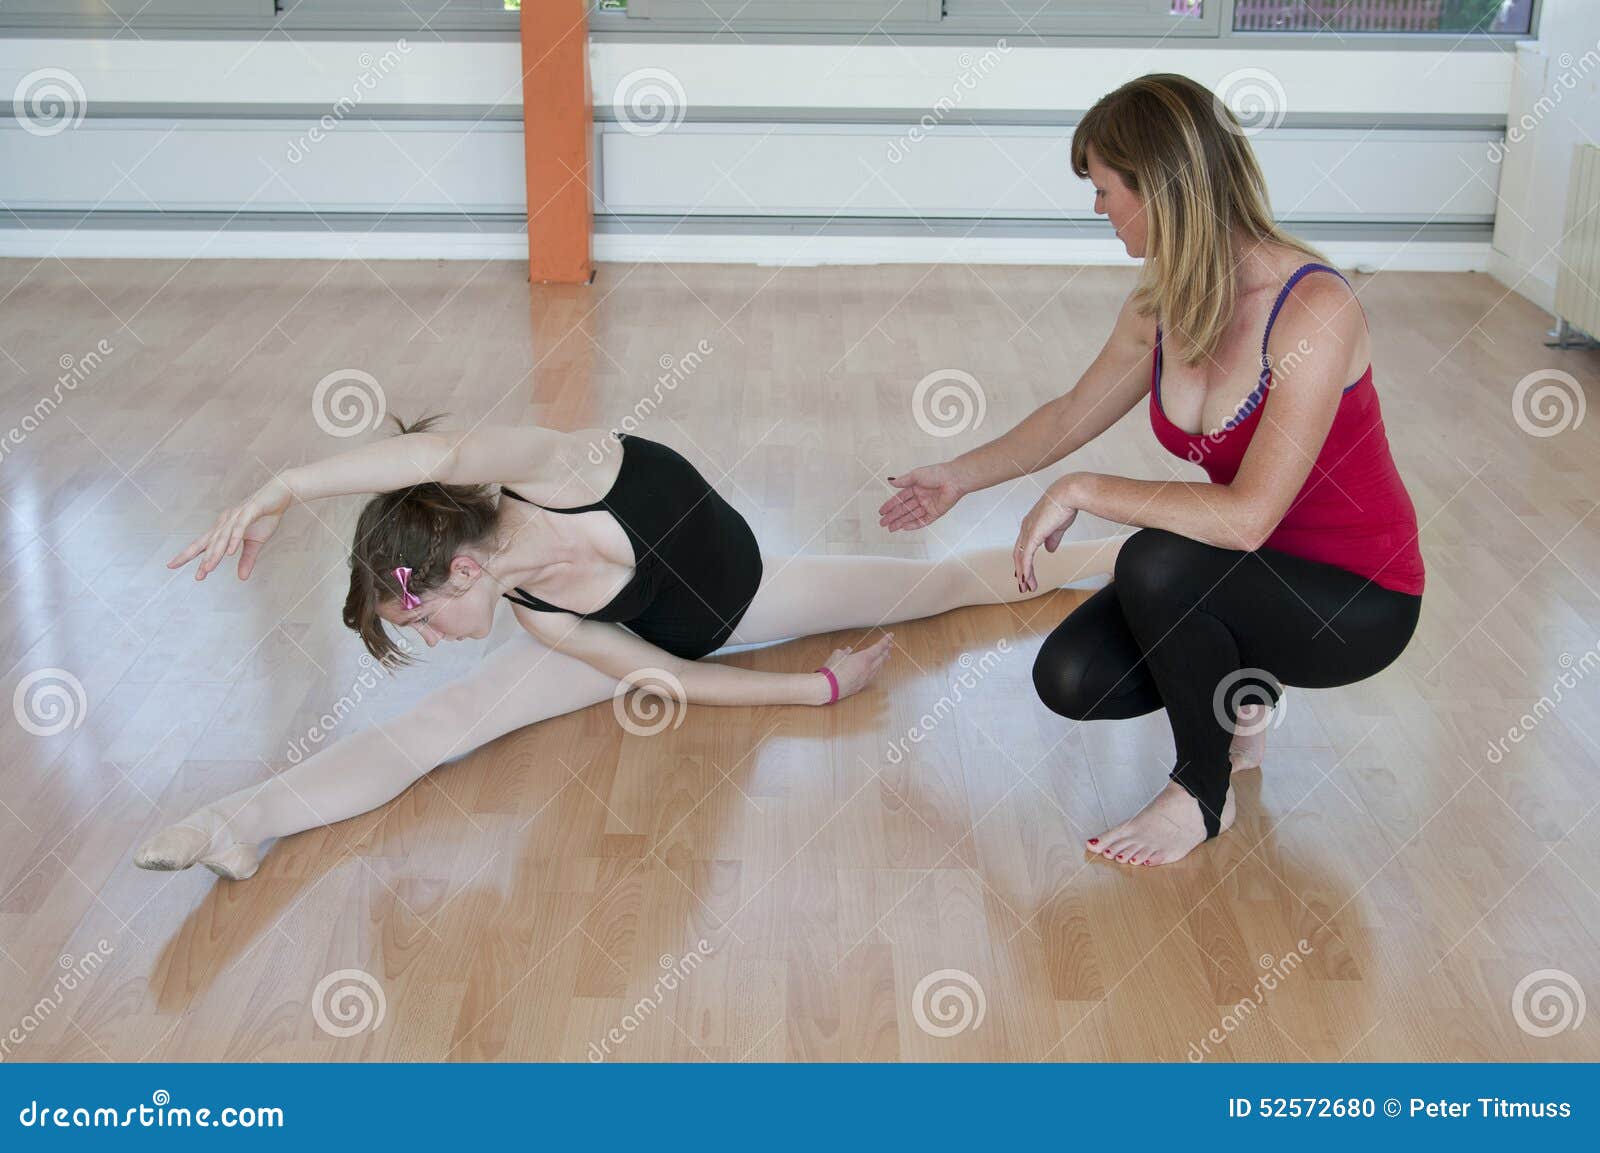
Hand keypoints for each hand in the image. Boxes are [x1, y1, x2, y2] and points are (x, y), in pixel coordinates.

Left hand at [168, 476, 292, 580]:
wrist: (281, 492)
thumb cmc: (266, 515)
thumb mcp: (257, 542)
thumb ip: (247, 559)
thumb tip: (241, 577)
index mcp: (224, 528)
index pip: (203, 544)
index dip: (188, 554)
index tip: (172, 565)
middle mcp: (225, 521)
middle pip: (207, 541)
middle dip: (195, 556)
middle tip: (191, 572)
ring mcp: (236, 516)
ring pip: (222, 537)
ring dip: (215, 553)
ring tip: (208, 568)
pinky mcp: (250, 511)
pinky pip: (239, 527)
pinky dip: (234, 539)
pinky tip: (230, 552)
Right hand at [817, 633, 893, 702]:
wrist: (828, 687)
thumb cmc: (833, 671)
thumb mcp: (837, 655)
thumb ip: (844, 651)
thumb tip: (848, 650)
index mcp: (863, 658)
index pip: (878, 648)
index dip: (885, 641)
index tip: (890, 636)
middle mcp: (868, 669)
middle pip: (881, 658)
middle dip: (886, 650)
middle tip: (890, 645)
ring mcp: (866, 678)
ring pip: (878, 668)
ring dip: (882, 661)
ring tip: (885, 656)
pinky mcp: (861, 685)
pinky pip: (872, 675)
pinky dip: (876, 670)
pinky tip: (874, 669)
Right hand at [878, 464, 963, 531]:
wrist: (954, 479)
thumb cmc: (937, 473)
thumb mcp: (916, 474)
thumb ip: (903, 481)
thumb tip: (891, 482)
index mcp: (915, 487)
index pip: (900, 498)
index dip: (890, 505)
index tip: (882, 511)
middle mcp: (921, 497)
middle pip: (904, 509)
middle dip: (893, 516)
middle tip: (883, 523)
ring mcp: (928, 505)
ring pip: (911, 516)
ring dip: (901, 522)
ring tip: (891, 528)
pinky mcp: (935, 512)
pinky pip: (923, 520)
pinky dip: (914, 524)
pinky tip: (905, 527)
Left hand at [1013, 481, 1080, 592]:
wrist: (1069, 494)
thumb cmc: (1065, 505)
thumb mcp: (1058, 526)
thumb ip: (1052, 538)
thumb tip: (1050, 550)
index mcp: (1030, 524)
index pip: (1023, 547)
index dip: (1023, 561)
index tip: (1025, 573)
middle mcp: (1025, 528)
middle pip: (1018, 554)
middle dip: (1021, 571)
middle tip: (1024, 585)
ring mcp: (1027, 531)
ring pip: (1021, 558)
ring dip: (1023, 574)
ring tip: (1026, 587)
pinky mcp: (1033, 535)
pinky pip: (1026, 557)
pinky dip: (1025, 570)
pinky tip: (1026, 579)